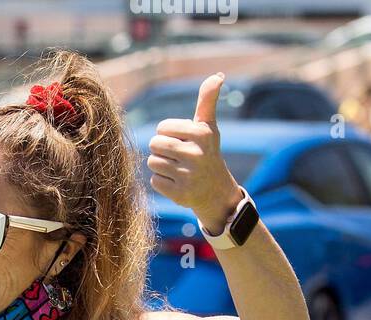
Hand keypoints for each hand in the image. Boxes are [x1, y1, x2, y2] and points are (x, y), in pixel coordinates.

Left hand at [147, 73, 244, 234]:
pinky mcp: (180, 193)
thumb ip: (207, 101)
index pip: (162, 127)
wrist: (216, 190)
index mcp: (201, 133)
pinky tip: (176, 182)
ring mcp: (188, 175)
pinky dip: (161, 181)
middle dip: (161, 149)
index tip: (182, 140)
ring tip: (177, 168)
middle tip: (177, 156)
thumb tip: (218, 75)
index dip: (167, 133)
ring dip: (160, 165)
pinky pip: (154, 181)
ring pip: (152, 162)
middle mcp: (196, 154)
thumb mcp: (208, 126)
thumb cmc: (207, 151)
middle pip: (154, 144)